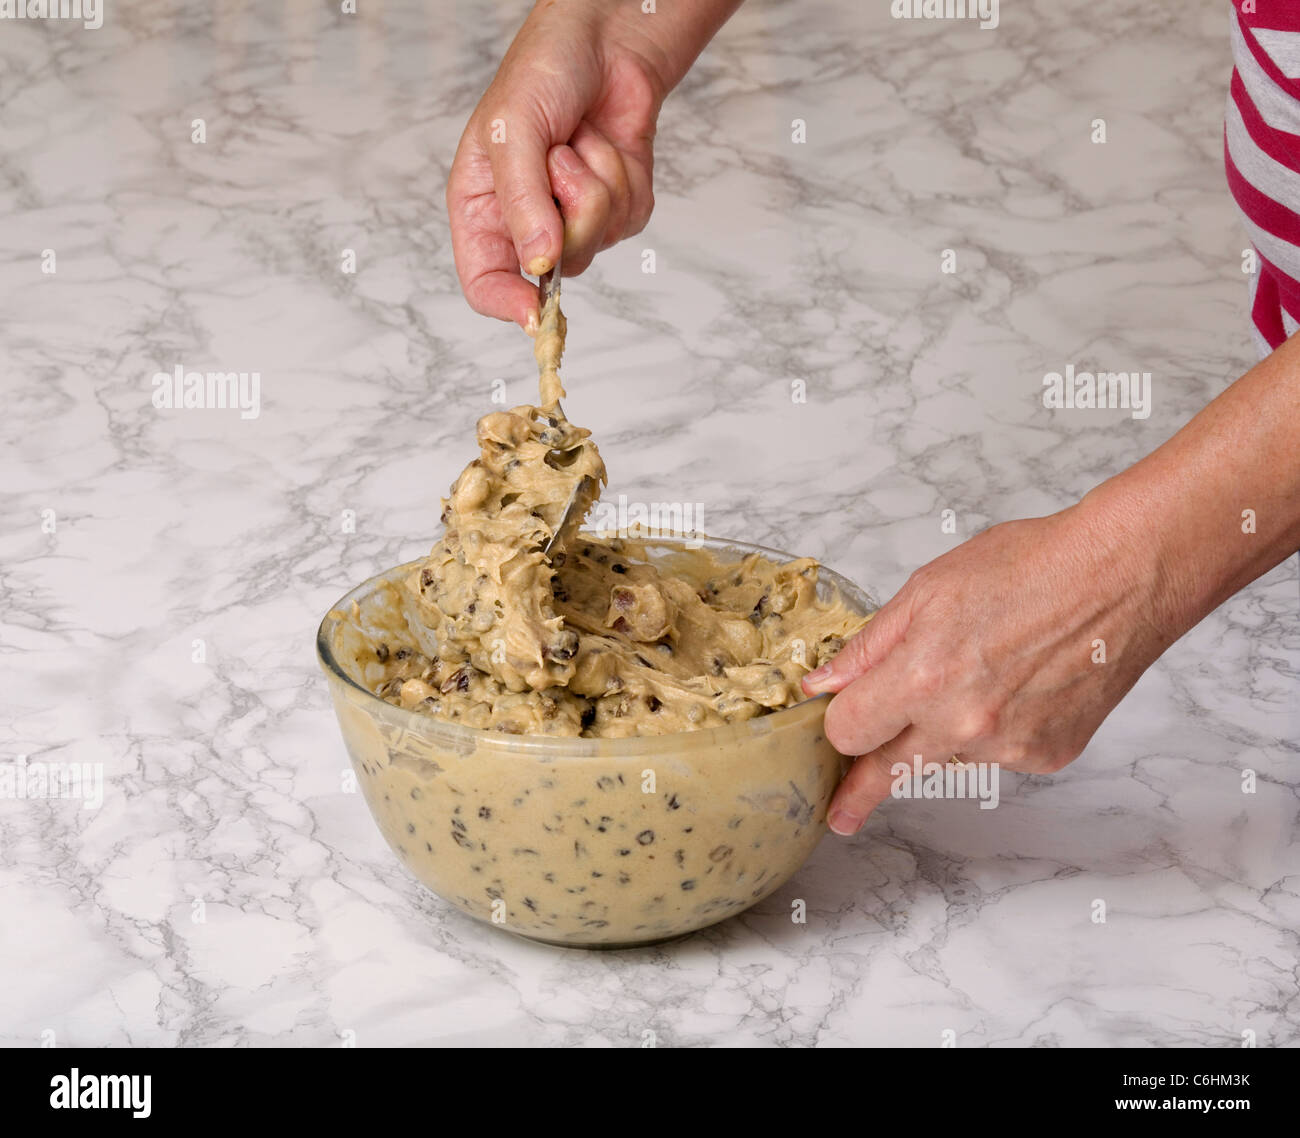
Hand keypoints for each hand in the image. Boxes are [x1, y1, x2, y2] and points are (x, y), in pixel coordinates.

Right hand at [446, 3, 662, 329]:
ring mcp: (575, 219)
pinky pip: (630, 217)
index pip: (485, 281)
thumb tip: (539, 263)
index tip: (534, 310)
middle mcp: (526, 222)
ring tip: (579, 140)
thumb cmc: (543, 72)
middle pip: (554, 267)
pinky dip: (622, 174)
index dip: (507, 303)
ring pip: (597, 241)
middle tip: (558, 157)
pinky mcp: (617, 208)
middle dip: (567, 211)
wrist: (606, 41)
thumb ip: (522, 201)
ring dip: (596, 181)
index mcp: (483, 208)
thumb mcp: (513, 131)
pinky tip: (603, 141)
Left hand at [803, 504, 1178, 833]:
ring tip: (982, 671)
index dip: (838, 723)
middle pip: (888, 770)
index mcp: (922, 677)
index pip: (849, 732)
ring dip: (943, 733)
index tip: (833, 730)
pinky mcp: (1045, 756)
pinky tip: (1019, 684)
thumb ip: (869, 645)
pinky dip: (995, 729)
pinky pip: (997, 754)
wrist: (1121, 577)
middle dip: (861, 787)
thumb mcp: (927, 589)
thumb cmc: (1029, 566)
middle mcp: (961, 724)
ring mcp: (1007, 746)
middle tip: (841, 814)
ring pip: (946, 756)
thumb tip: (825, 683)